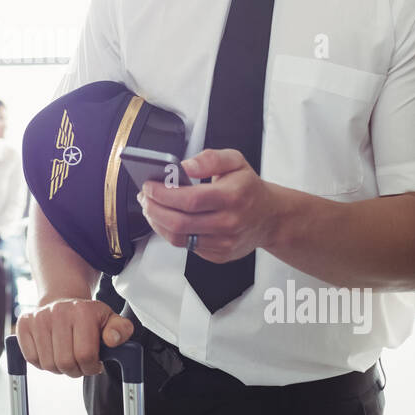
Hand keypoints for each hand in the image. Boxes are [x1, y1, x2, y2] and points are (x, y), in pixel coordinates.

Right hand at [15, 298, 133, 377]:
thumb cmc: (88, 316)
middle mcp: (58, 312)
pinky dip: (42, 363)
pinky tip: (51, 352)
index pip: (85, 356)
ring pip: (48, 365)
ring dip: (59, 368)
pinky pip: (31, 359)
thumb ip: (121, 330)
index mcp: (82, 311)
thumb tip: (112, 340)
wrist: (61, 299)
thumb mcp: (110, 320)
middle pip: (65, 363)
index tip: (94, 363)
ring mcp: (38, 318)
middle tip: (79, 362)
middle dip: (75, 370)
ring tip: (66, 355)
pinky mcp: (23, 324)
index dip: (91, 367)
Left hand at [138, 148, 279, 262]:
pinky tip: (165, 219)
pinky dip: (170, 232)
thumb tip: (183, 167)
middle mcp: (228, 223)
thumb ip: (209, 159)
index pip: (190, 199)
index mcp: (232, 197)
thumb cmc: (248, 187)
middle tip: (144, 196)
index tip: (149, 185)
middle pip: (179, 222)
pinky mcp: (218, 255)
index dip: (164, 194)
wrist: (270, 217)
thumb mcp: (235, 161)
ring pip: (178, 238)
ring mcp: (223, 243)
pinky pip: (186, 246)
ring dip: (157, 222)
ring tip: (150, 207)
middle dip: (153, 208)